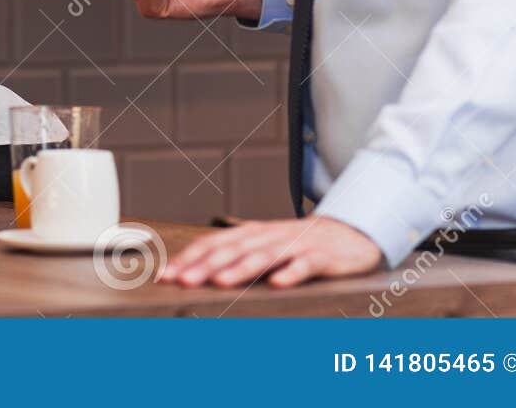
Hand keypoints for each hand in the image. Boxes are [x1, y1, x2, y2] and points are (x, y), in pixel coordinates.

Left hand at [161, 215, 382, 287]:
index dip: (189, 258)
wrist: (349, 234)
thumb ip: (234, 257)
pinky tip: (278, 282)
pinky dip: (291, 273)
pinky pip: (305, 264)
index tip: (166, 274)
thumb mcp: (264, 246)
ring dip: (240, 269)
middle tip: (182, 281)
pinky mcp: (321, 257)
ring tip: (219, 281)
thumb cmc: (298, 245)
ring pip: (263, 256)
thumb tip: (195, 273)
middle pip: (232, 250)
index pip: (213, 244)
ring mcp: (295, 245)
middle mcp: (269, 236)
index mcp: (251, 233)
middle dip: (205, 265)